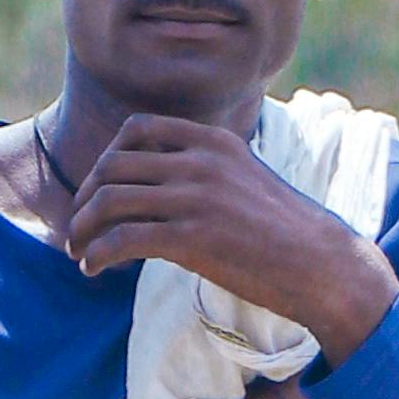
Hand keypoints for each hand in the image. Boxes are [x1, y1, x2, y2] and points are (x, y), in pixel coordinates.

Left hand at [65, 116, 398, 361]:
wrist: (319, 263)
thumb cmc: (284, 231)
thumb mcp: (245, 179)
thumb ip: (207, 171)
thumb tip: (167, 186)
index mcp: (213, 141)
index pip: (137, 128)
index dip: (108, 159)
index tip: (101, 188)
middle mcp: (199, 162)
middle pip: (113, 166)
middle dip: (86, 197)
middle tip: (79, 227)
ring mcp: (194, 198)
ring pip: (109, 201)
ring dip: (83, 228)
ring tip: (79, 251)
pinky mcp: (191, 238)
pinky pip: (122, 240)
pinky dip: (98, 254)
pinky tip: (94, 269)